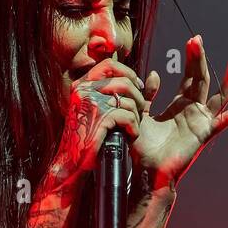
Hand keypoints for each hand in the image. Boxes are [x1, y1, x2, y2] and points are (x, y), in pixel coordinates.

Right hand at [52, 57, 150, 184]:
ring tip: (132, 128)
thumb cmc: (92, 137)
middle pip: (123, 81)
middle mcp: (84, 89)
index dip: (129, 74)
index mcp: (83, 84)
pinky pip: (127, 116)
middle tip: (139, 113)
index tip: (137, 88)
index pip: (110, 65)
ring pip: (127, 100)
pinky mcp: (98, 118)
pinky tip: (130, 137)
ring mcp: (90, 102)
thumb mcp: (107, 110)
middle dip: (138, 98)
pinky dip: (133, 128)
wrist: (73, 162)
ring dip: (136, 117)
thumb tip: (154, 76)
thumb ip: (130, 92)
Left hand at [130, 34, 227, 188]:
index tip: (192, 40)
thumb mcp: (141, 114)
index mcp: (179, 106)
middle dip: (200, 59)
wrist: (148, 171)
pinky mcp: (205, 132)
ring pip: (219, 94)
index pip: (189, 77)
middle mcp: (193, 111)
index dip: (191, 58)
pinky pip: (225, 119)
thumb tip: (156, 74)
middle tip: (197, 39)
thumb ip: (149, 95)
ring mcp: (201, 121)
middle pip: (201, 79)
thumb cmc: (143, 148)